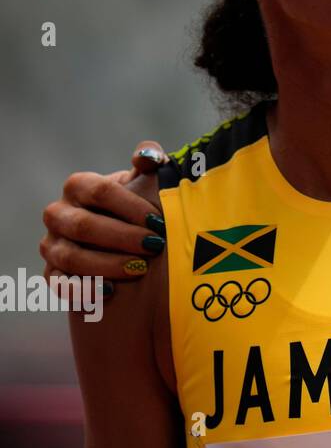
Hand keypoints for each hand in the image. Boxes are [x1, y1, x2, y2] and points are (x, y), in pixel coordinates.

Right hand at [40, 141, 166, 289]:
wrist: (122, 237)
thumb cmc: (136, 205)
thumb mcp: (143, 182)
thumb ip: (151, 163)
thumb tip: (148, 157)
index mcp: (78, 186)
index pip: (99, 191)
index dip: (130, 206)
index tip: (159, 221)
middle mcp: (58, 214)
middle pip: (83, 225)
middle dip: (122, 237)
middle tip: (154, 246)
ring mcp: (52, 245)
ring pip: (71, 256)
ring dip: (107, 264)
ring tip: (140, 268)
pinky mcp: (53, 273)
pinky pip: (60, 284)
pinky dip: (84, 289)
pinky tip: (112, 290)